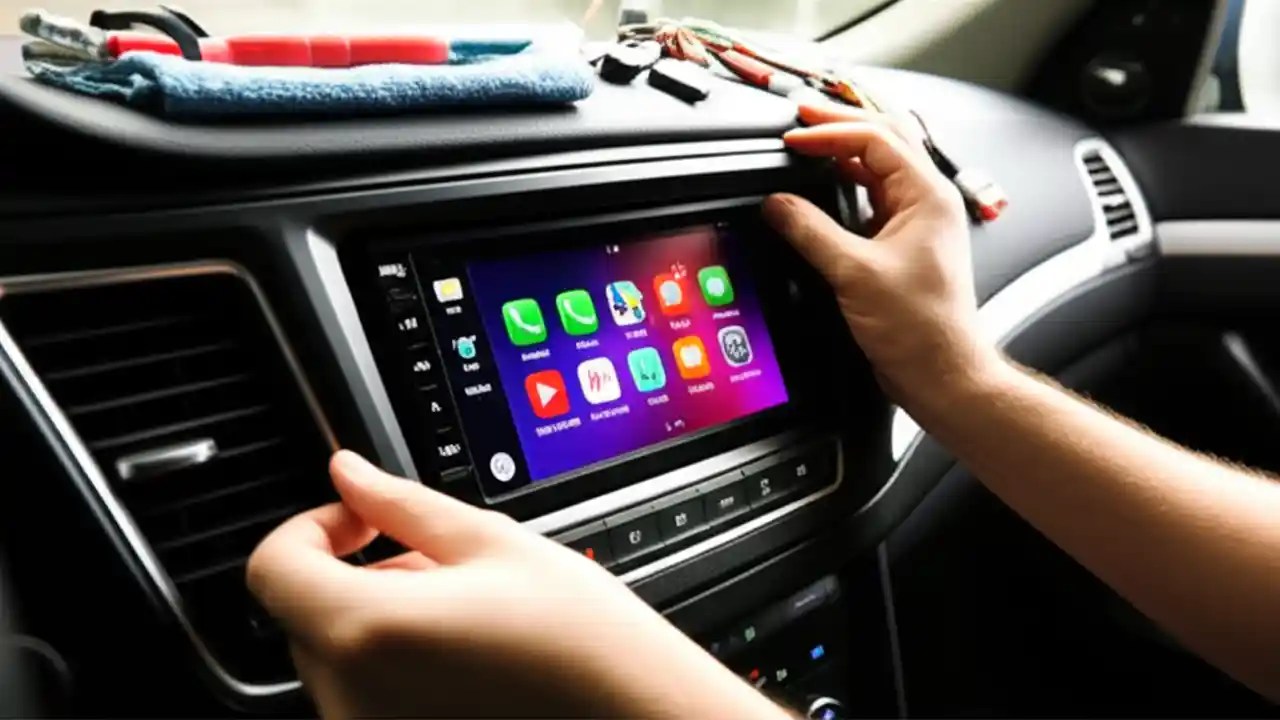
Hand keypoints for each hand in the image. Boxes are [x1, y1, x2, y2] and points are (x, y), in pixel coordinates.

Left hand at [247, 451, 785, 718]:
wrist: (637, 716)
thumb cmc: (582, 641)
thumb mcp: (492, 543)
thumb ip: (401, 503)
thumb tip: (350, 473)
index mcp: (365, 630)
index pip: (273, 565)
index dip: (314, 526)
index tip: (361, 519)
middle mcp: (350, 697)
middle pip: (308, 612)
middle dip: (361, 573)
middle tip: (440, 563)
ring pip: (340, 655)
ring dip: (381, 619)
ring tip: (467, 612)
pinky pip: (366, 696)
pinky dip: (397, 667)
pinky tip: (466, 655)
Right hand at [763, 102, 1000, 417]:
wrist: (941, 372)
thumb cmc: (920, 328)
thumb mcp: (854, 273)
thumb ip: (810, 231)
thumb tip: (777, 205)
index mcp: (927, 196)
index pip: (875, 138)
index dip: (829, 132)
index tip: (793, 138)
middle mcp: (926, 202)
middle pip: (883, 141)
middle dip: (840, 126)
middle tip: (801, 120)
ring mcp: (916, 223)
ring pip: (878, 169)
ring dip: (843, 154)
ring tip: (808, 146)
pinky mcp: (902, 245)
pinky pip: (872, 199)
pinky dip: (845, 186)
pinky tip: (822, 191)